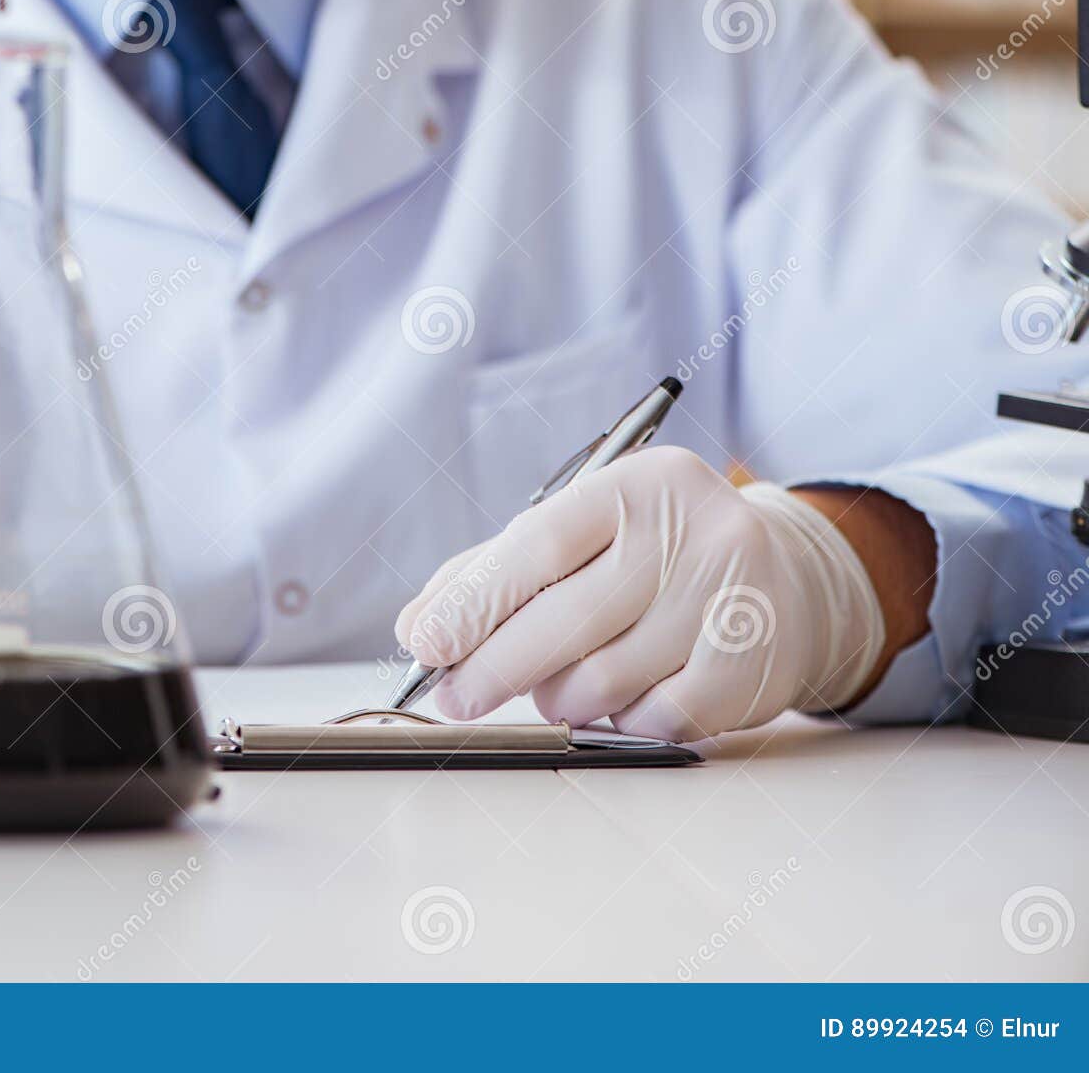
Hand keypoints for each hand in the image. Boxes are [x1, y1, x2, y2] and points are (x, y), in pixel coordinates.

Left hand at [394, 447, 887, 741]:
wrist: (788, 581)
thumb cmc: (653, 558)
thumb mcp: (581, 537)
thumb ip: (493, 573)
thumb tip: (417, 629)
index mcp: (637, 484)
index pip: (538, 545)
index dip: (474, 601)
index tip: (424, 644)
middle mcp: (693, 531)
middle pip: (566, 620)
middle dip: (493, 669)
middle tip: (455, 698)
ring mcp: (730, 599)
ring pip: (602, 681)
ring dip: (559, 697)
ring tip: (560, 685)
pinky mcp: (751, 665)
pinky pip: (651, 720)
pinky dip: (618, 721)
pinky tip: (624, 697)